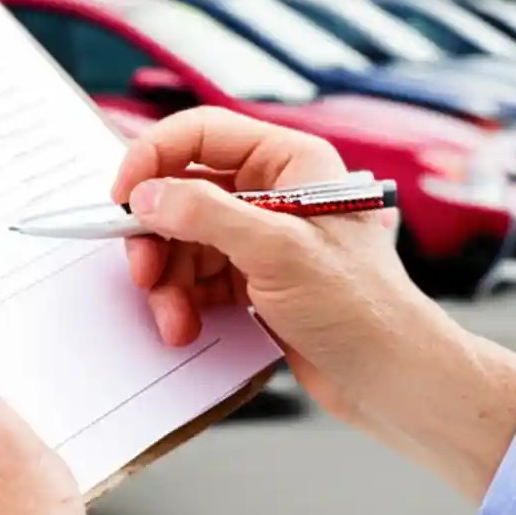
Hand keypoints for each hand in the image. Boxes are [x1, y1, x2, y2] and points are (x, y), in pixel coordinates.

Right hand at [112, 107, 515, 500]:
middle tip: (142, 270)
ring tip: (171, 317)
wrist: (392, 379)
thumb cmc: (361, 308)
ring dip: (166, 278)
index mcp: (290, 161)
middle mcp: (273, 190)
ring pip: (182, 238)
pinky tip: (185, 325)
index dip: (153, 158)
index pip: (202, 135)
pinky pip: (195, 274)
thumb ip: (205, 215)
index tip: (123, 196)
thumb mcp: (277, 252)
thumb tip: (147, 195)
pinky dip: (181, 299)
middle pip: (183, 191)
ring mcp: (261, 235)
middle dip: (156, 234)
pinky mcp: (253, 276)